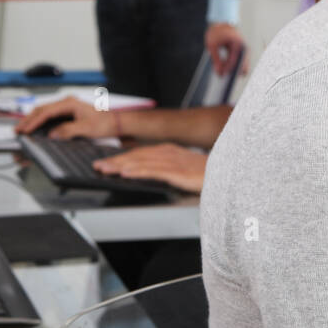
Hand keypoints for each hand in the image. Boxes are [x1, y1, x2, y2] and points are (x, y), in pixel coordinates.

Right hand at [14, 95, 114, 138]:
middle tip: (17, 130)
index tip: (25, 130)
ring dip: (32, 121)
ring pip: (44, 113)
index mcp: (69, 103)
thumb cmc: (105, 123)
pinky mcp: (67, 115)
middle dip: (28, 120)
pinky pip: (49, 118)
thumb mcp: (87, 128)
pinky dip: (40, 123)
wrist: (116, 123)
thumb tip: (53, 134)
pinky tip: (34, 130)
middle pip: (41, 110)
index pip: (46, 112)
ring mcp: (66, 109)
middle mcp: (66, 104)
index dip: (33, 122)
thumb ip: (68, 131)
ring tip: (22, 130)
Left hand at [92, 143, 206, 193]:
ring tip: (105, 169)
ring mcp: (173, 161)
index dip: (121, 157)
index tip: (106, 162)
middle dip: (115, 160)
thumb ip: (167, 172)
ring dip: (121, 165)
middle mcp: (169, 152)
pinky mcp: (178, 172)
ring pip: (141, 162)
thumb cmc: (208, 174)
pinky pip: (154, 171)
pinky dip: (138, 171)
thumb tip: (148, 177)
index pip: (139, 153)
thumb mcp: (184, 171)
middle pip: (137, 156)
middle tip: (98, 166)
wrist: (229, 173)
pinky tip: (126, 174)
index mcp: (169, 151)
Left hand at [205, 22, 245, 75]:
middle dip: (233, 74)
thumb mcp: (212, 45)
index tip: (221, 76)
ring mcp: (243, 52)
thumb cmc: (217, 32)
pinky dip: (231, 68)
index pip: (235, 61)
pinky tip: (222, 70)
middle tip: (222, 78)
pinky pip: (238, 65)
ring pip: (241, 68)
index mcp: (239, 44)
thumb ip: (216, 59)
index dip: (228, 69)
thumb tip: (219, 73)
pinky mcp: (240, 54)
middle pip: (243, 67)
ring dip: (232, 72)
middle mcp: (244, 49)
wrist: (221, 23)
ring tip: (221, 74)